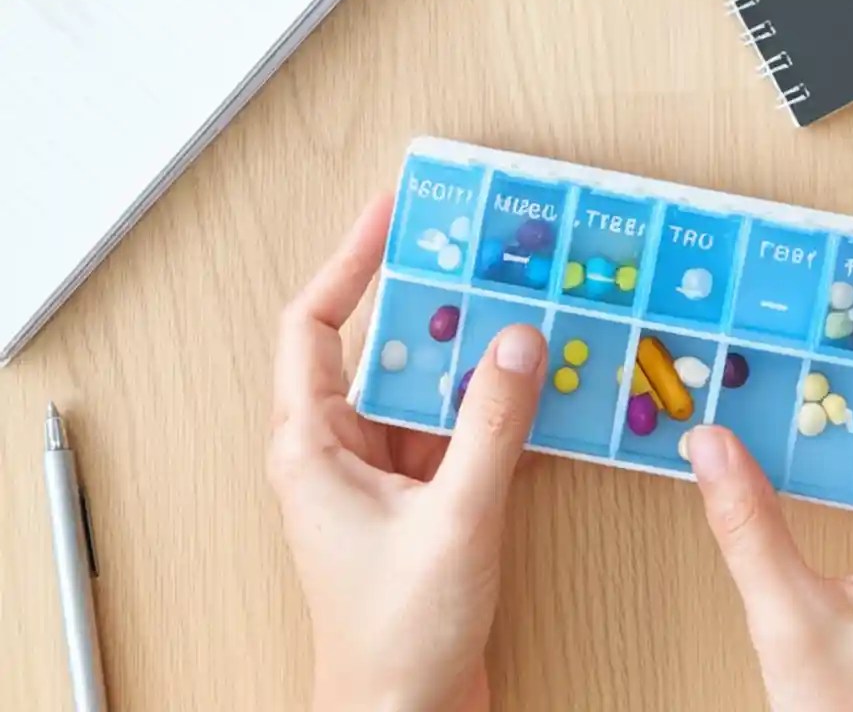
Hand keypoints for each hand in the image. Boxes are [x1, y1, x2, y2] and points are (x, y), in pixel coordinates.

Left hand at [268, 195, 547, 711]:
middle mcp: (340, 454)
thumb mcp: (453, 518)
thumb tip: (518, 344)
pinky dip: (495, 417)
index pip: (312, 325)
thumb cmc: (395, 638)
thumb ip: (491, 427)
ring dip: (471, 361)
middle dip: (432, 304)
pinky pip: (458, 440)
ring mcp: (383, 482)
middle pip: (381, 351)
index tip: (394, 217)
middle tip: (482, 258)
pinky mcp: (424, 509)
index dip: (349, 262)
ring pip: (427, 395)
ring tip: (521, 316)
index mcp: (311, 445)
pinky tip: (538, 397)